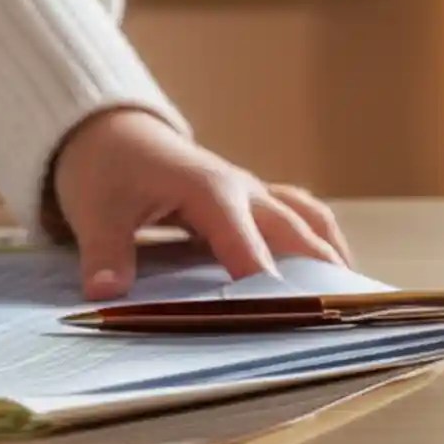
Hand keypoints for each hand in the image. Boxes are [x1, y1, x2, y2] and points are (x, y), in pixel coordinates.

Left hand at [49, 109, 352, 300]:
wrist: (113, 132)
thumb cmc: (106, 169)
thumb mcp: (94, 211)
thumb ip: (106, 253)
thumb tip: (105, 292)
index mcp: (207, 189)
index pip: (241, 235)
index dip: (259, 270)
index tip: (277, 306)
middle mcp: (242, 189)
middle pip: (293, 227)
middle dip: (317, 267)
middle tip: (339, 311)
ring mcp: (253, 193)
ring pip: (308, 218)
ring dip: (330, 254)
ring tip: (349, 298)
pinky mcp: (254, 200)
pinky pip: (301, 216)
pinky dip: (322, 242)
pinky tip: (333, 275)